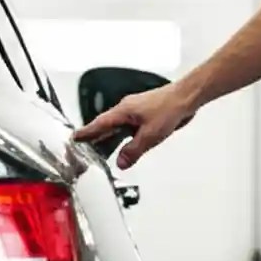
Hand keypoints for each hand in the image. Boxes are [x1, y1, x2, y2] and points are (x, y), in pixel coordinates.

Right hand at [71, 82, 196, 169]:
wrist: (186, 98)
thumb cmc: (170, 107)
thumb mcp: (150, 135)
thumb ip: (134, 150)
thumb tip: (121, 162)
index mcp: (123, 111)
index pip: (99, 124)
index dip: (86, 133)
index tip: (74, 138)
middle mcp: (127, 110)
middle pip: (106, 126)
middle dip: (94, 138)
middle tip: (83, 149)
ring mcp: (135, 112)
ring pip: (117, 128)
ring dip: (109, 140)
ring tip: (100, 153)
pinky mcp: (145, 116)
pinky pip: (128, 129)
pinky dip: (123, 138)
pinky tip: (124, 146)